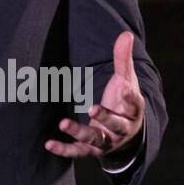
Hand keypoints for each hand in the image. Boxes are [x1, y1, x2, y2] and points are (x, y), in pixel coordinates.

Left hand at [45, 30, 144, 161]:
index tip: (125, 89)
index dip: (131, 98)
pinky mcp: (92, 149)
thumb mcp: (126, 79)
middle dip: (106, 117)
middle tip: (93, 108)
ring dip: (80, 132)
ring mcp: (107, 140)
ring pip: (96, 139)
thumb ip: (123, 58)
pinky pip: (79, 151)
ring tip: (63, 123)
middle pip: (116, 125)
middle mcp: (122, 129)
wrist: (127, 132)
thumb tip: (126, 34)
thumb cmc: (124, 101)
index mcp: (133, 110)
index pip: (134, 104)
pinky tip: (49, 144)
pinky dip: (65, 149)